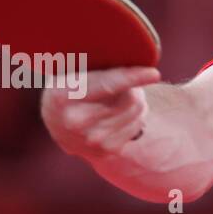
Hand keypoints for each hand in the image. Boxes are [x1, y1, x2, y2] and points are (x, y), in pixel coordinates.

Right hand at [40, 66, 157, 158]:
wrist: (58, 124)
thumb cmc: (69, 86)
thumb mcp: (70, 71)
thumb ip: (94, 66)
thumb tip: (133, 62)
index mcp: (61, 96)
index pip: (106, 85)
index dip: (131, 77)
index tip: (154, 73)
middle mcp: (74, 122)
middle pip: (128, 99)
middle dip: (133, 87)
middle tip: (124, 80)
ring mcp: (90, 140)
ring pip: (136, 111)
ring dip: (136, 100)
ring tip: (118, 97)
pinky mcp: (106, 151)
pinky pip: (137, 126)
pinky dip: (135, 116)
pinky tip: (119, 113)